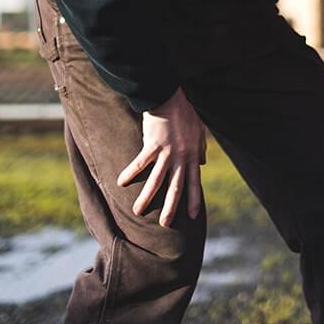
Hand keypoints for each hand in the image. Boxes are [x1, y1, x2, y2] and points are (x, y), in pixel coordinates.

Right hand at [117, 87, 205, 226]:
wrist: (171, 98)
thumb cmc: (185, 114)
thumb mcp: (199, 132)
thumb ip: (201, 149)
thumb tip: (203, 164)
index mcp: (193, 156)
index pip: (195, 183)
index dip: (194, 199)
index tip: (193, 216)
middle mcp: (181, 158)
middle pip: (176, 187)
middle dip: (171, 207)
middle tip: (166, 224)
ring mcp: (167, 153)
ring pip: (157, 180)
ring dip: (147, 197)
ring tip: (138, 211)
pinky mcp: (152, 145)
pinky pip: (140, 162)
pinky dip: (130, 172)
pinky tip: (120, 183)